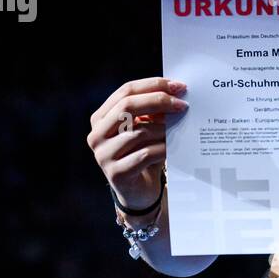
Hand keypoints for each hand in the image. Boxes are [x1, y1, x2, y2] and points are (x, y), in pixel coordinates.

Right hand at [87, 76, 187, 211]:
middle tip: (182, 105)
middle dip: (158, 101)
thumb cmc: (144, 154)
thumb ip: (153, 111)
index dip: (153, 86)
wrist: (139, 192)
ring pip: (138, 132)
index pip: (125, 91)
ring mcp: (103, 155)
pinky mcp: (116, 174)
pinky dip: (163, 149)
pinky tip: (174, 148)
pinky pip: (145, 154)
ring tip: (180, 130)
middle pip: (127, 107)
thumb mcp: (146, 129)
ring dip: (164, 129)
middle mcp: (96, 135)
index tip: (178, 86)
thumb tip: (176, 92)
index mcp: (101, 118)